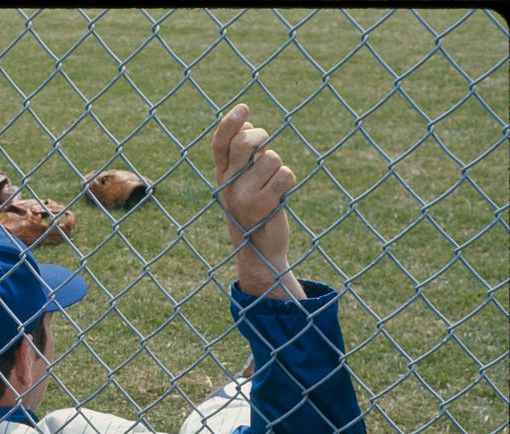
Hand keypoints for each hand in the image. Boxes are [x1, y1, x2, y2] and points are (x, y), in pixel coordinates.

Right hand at [212, 104, 303, 299]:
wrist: (258, 250)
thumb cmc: (253, 211)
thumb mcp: (241, 183)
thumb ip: (242, 157)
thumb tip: (247, 122)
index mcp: (221, 177)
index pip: (220, 144)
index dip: (230, 123)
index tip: (244, 107)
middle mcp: (228, 185)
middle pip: (245, 144)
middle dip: (260, 137)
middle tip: (265, 145)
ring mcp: (244, 196)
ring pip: (271, 159)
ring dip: (279, 168)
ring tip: (274, 186)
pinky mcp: (263, 205)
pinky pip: (285, 175)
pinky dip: (288, 182)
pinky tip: (281, 196)